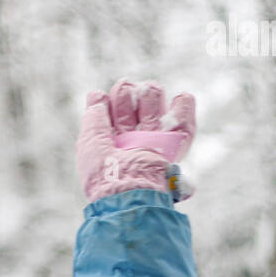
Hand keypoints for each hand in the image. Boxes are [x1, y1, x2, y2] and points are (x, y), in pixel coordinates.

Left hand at [76, 78, 196, 201]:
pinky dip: (185, 111)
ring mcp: (154, 146)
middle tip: (127, 86)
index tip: (104, 95)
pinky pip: (184, 130)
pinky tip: (182, 97)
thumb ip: (94, 117)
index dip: (111, 102)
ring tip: (149, 88)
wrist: (128, 190)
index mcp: (113, 145)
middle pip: (136, 112)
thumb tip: (96, 96)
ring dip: (153, 97)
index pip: (115, 116)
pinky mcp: (173, 149)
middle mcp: (134, 145)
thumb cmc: (104, 171)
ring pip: (157, 114)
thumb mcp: (90, 142)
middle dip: (131, 95)